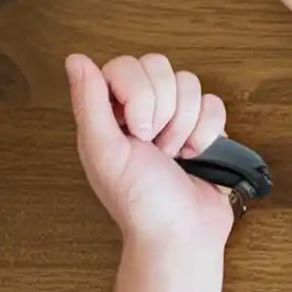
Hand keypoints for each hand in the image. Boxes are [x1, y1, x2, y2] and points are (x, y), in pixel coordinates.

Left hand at [65, 53, 233, 248]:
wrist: (184, 231)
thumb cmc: (141, 201)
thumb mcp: (105, 153)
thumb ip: (89, 103)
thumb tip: (76, 59)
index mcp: (109, 113)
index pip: (125, 66)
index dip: (139, 93)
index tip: (137, 131)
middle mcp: (141, 109)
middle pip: (160, 68)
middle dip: (165, 109)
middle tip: (155, 144)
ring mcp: (175, 116)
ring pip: (191, 84)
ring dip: (187, 124)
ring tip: (175, 154)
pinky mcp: (204, 127)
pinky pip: (215, 103)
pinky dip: (209, 132)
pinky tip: (196, 154)